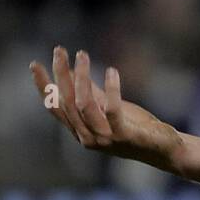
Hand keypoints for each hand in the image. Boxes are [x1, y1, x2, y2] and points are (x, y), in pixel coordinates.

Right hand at [29, 47, 182, 171]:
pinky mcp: (123, 135)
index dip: (43, 86)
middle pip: (67, 102)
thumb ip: (93, 94)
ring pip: (84, 104)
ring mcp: (104, 139)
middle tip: (59, 50)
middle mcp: (87, 137)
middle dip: (60, 74)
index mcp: (81, 131)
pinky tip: (111, 71)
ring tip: (82, 55)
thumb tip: (74, 73)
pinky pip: (112, 109)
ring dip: (81, 77)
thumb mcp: (111, 108)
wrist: (164, 149)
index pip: (55, 107)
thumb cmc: (137, 128)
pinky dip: (111, 88)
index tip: (35, 64)